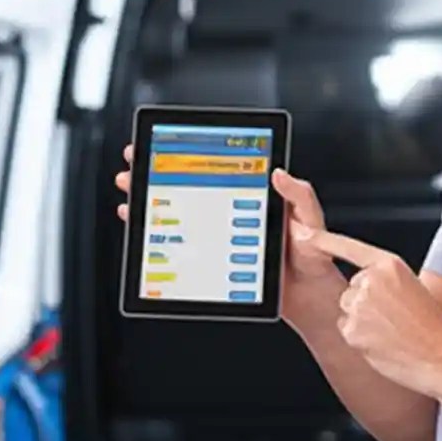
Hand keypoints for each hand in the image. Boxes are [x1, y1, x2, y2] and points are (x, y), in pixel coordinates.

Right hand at [113, 146, 342, 321]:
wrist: (307, 296)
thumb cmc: (313, 257)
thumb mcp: (311, 220)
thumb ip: (299, 196)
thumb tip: (280, 173)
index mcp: (253, 194)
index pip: (216, 165)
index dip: (187, 153)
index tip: (160, 144)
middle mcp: (232, 210)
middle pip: (188, 185)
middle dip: (156, 172)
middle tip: (132, 163)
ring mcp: (220, 233)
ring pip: (179, 210)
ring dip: (149, 198)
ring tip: (128, 188)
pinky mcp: (213, 257)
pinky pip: (179, 240)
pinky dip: (157, 230)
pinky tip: (139, 222)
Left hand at [304, 227, 441, 399]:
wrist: (440, 357)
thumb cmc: (431, 326)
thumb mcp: (413, 287)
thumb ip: (384, 278)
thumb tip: (361, 283)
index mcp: (390, 265)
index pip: (349, 247)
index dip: (323, 241)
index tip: (302, 234)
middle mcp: (371, 280)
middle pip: (351, 288)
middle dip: (365, 303)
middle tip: (393, 318)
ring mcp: (359, 304)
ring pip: (347, 309)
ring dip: (361, 321)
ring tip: (390, 331)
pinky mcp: (351, 328)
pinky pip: (346, 330)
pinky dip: (360, 339)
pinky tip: (382, 342)